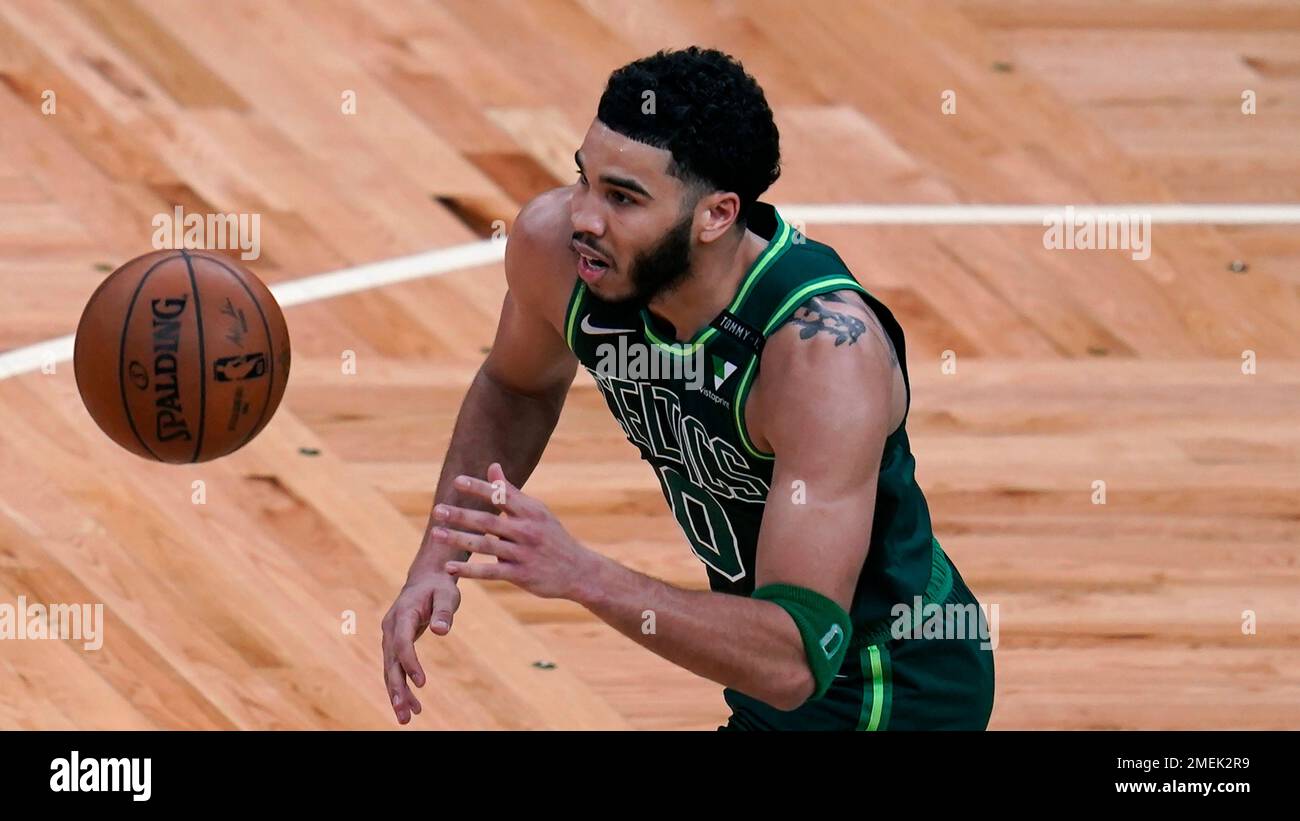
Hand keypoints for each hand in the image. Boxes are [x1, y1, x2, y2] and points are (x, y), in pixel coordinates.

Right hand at [381, 571, 460, 723]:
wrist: (426, 580)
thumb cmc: (439, 586)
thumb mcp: (447, 594)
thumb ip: (444, 611)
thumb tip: (440, 631)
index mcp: (403, 614)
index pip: (402, 643)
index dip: (410, 663)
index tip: (422, 683)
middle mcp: (391, 628)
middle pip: (391, 662)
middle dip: (397, 688)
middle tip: (404, 712)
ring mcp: (390, 637)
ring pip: (391, 670)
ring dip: (397, 694)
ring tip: (406, 718)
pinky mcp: (395, 644)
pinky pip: (396, 668)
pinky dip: (402, 687)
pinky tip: (412, 706)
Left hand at [430, 463, 601, 600]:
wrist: (580, 571)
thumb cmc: (553, 537)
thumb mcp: (537, 512)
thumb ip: (511, 492)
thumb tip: (492, 467)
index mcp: (531, 511)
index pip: (502, 496)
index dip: (480, 488)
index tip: (458, 481)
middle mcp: (527, 530)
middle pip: (489, 521)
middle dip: (462, 515)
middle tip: (438, 510)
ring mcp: (524, 554)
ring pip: (486, 546)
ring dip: (459, 540)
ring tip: (436, 534)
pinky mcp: (521, 575)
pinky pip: (490, 572)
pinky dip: (469, 570)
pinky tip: (449, 568)